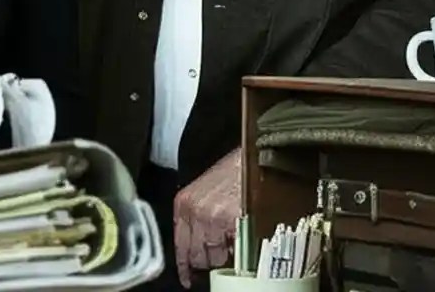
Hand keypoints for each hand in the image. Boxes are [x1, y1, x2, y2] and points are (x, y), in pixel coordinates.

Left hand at [174, 148, 241, 287]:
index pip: (179, 244)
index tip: (188, 278)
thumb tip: (202, 245)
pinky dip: (240, 252)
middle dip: (207, 263)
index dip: (184, 265)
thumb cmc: (234, 171)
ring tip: (236, 249)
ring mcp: (212, 218)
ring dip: (225, 259)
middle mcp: (193, 212)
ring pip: (215, 256)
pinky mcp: (232, 221)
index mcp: (184, 204)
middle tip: (219, 264)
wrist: (255, 155)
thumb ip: (198, 217)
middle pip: (196, 255)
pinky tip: (245, 245)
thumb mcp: (205, 192)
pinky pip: (234, 250)